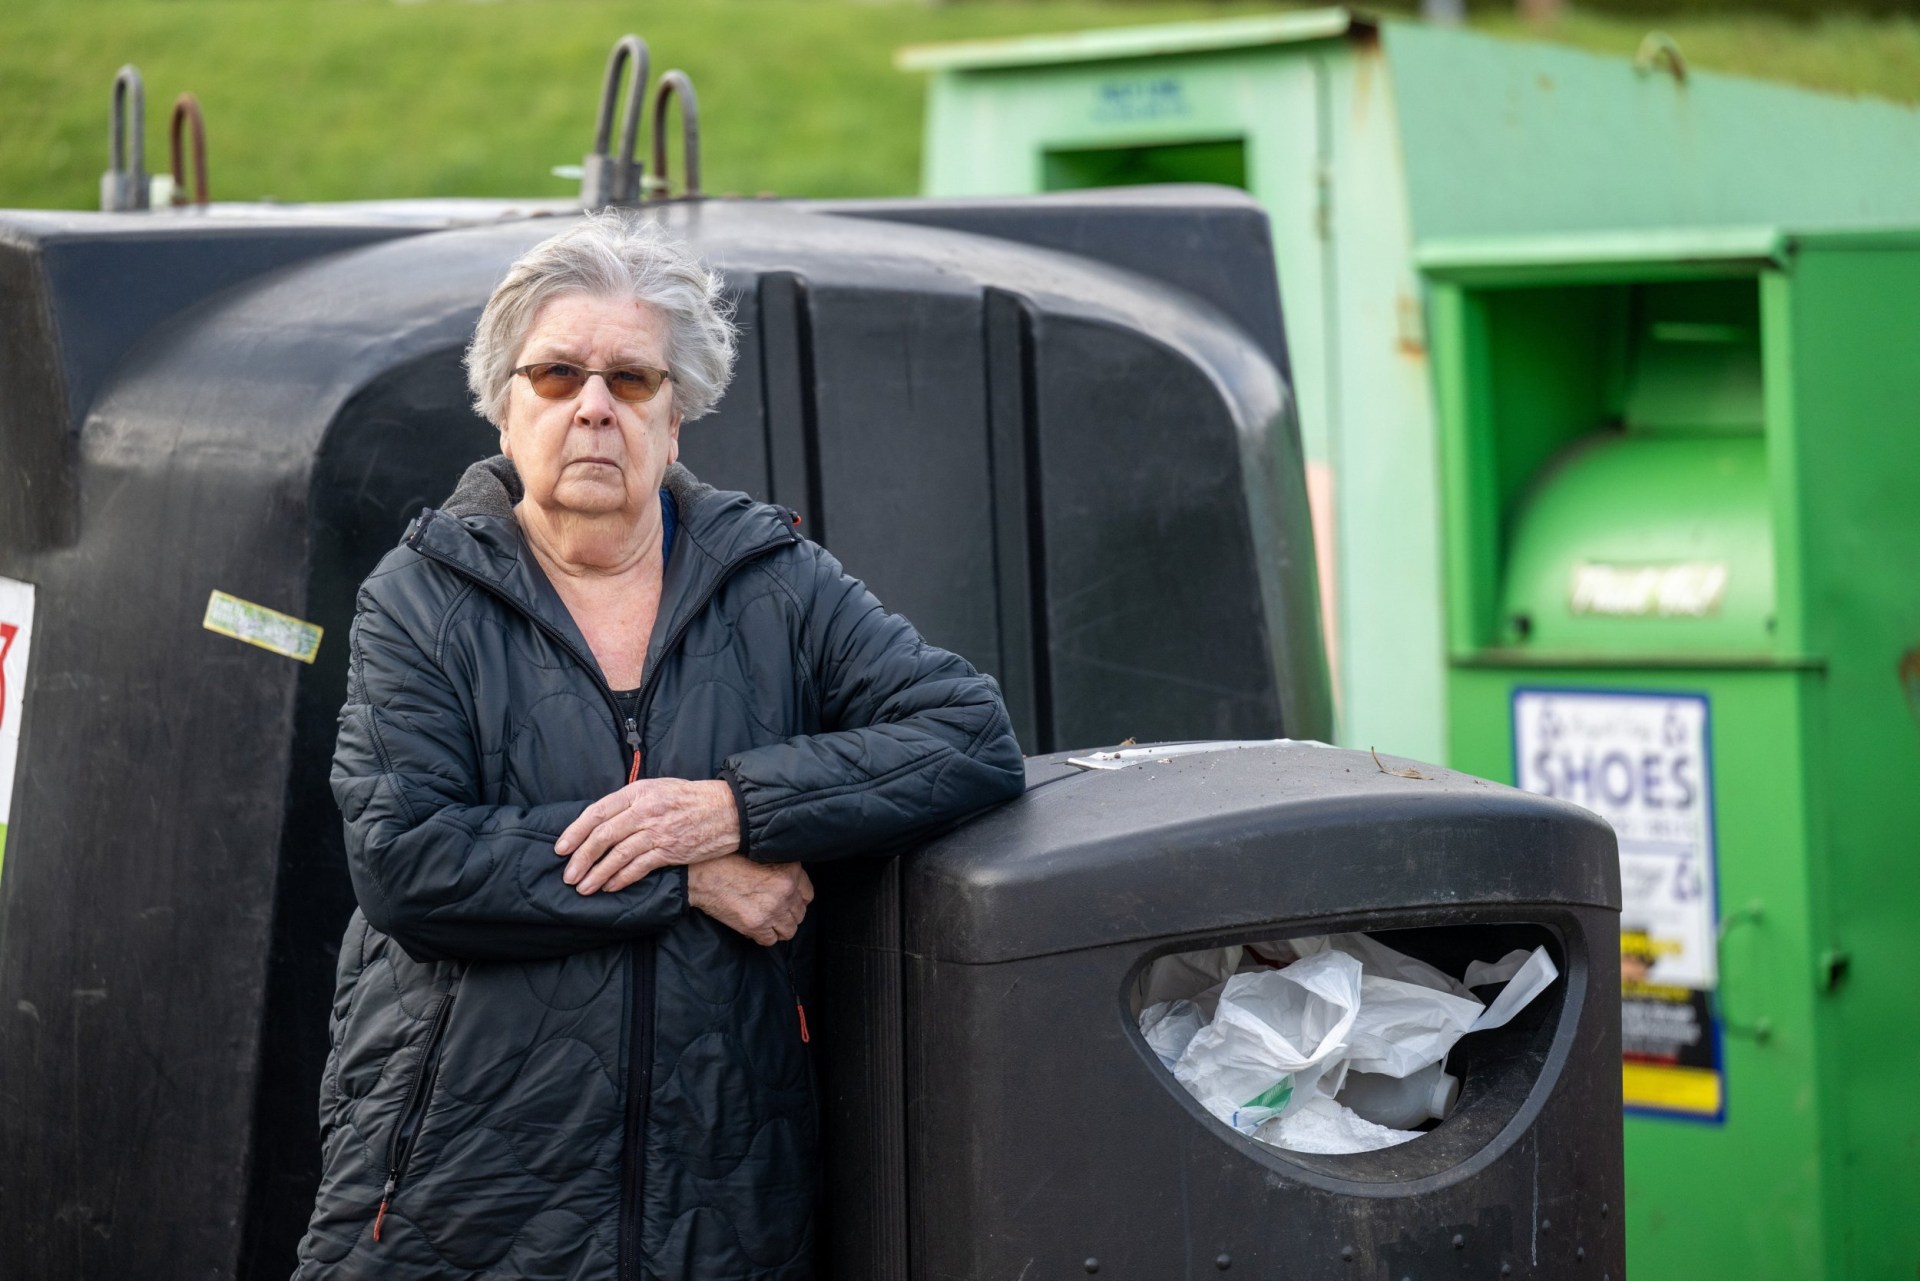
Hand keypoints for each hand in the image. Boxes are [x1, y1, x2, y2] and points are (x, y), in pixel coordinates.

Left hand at [556, 777, 739, 893]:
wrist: (728, 810)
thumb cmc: (690, 799)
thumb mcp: (658, 788)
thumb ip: (631, 802)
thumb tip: (602, 821)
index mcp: (638, 792)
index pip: (597, 812)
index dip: (575, 831)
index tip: (561, 848)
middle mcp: (645, 810)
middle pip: (603, 835)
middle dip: (581, 857)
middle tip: (568, 875)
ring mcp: (658, 831)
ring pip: (618, 855)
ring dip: (597, 874)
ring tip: (583, 888)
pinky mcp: (671, 850)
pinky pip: (639, 867)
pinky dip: (622, 879)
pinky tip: (610, 887)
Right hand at [688, 857, 813, 944]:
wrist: (704, 873)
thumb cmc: (730, 861)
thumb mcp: (764, 856)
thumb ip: (783, 871)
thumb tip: (793, 889)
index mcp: (791, 870)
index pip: (808, 894)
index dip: (796, 899)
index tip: (787, 901)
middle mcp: (786, 890)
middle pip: (799, 914)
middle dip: (788, 915)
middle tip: (773, 912)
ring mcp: (772, 909)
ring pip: (789, 931)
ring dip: (778, 928)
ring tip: (766, 921)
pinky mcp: (756, 924)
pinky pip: (770, 940)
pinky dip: (763, 936)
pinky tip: (755, 927)